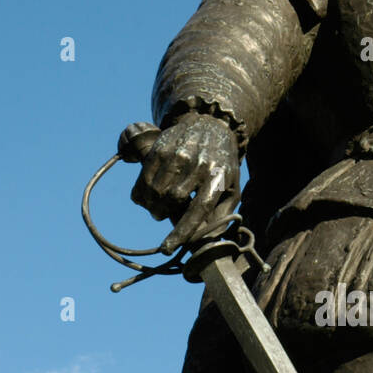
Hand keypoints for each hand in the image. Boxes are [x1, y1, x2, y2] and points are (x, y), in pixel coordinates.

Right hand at [130, 113, 239, 253]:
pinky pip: (144, 178)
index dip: (182, 231)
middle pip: (172, 199)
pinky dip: (141, 193)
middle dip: (164, 214)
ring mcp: (177, 154)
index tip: (168, 248)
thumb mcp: (231, 186)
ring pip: (155, 191)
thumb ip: (221, 214)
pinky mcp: (160, 148)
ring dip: (152, 206)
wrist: (210, 125)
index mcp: (218, 176)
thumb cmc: (222, 163)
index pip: (198, 208)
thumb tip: (207, 243)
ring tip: (157, 206)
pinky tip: (146, 196)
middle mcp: (198, 163)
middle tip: (163, 215)